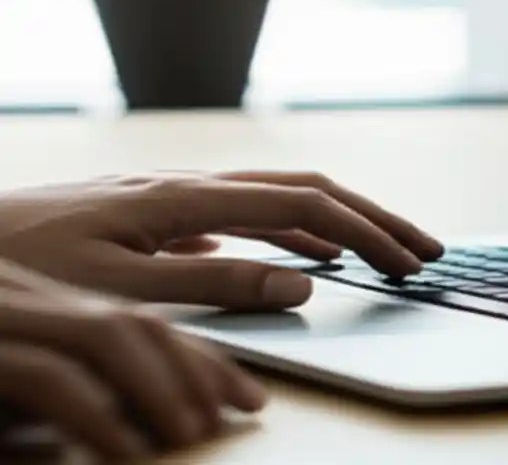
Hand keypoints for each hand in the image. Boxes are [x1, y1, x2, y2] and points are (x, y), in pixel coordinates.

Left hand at [0, 171, 442, 310]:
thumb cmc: (19, 270)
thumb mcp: (117, 289)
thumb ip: (214, 284)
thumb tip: (302, 284)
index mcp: (185, 198)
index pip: (304, 208)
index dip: (366, 235)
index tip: (409, 266)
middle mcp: (187, 187)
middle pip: (307, 189)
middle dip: (373, 218)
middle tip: (423, 250)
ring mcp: (173, 198)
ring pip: (279, 197)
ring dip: (338, 222)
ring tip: (380, 250)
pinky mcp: (157, 217)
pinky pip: (246, 216)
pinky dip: (292, 234)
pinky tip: (298, 259)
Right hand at [0, 259, 265, 458]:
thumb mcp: (10, 387)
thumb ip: (73, 386)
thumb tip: (142, 427)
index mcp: (41, 297)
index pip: (138, 317)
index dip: (200, 358)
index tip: (248, 396)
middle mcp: (26, 291)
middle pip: (136, 318)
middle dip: (200, 365)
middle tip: (247, 405)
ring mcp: (2, 312)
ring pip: (108, 333)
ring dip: (165, 383)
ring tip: (198, 430)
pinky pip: (51, 377)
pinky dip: (100, 415)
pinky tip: (131, 451)